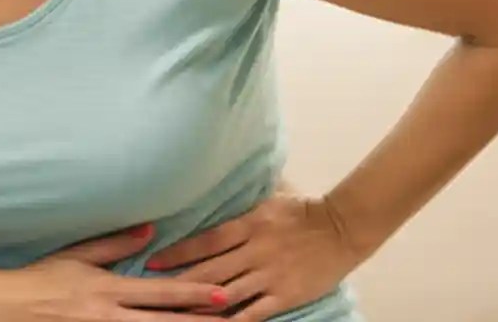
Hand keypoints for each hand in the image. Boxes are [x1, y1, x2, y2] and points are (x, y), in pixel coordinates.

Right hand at [0, 223, 231, 321]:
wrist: (3, 308)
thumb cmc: (40, 279)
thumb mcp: (76, 255)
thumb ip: (114, 244)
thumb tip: (150, 230)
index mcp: (107, 290)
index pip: (159, 294)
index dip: (194, 295)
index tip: (224, 295)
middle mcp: (108, 317)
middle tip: (234, 321)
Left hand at [142, 195, 364, 320]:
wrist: (345, 226)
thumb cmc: (303, 208)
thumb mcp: (268, 199)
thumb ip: (242, 204)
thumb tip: (214, 187)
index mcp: (249, 224)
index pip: (205, 241)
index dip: (177, 253)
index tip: (153, 262)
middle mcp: (256, 250)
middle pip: (210, 271)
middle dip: (179, 283)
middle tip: (152, 291)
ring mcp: (270, 275)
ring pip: (227, 294)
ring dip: (200, 305)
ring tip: (174, 312)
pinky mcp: (286, 295)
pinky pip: (255, 313)